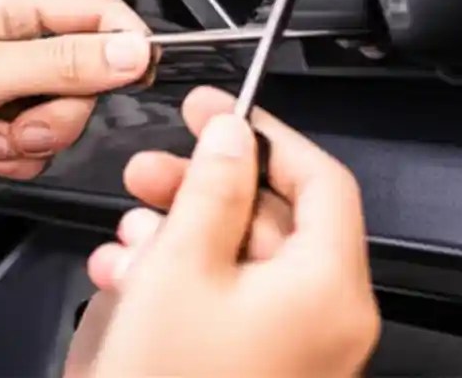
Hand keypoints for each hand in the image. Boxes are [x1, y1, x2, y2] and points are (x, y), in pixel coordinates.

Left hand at [0, 0, 152, 225]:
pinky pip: (41, 149)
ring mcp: (1, 94)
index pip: (92, 10)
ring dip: (35, 138)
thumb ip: (60, 64)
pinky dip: (18, 159)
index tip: (137, 73)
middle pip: (88, 73)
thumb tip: (128, 51)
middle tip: (22, 116)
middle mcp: (5, 48)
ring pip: (67, 116)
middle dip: (62, 106)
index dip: (123, 41)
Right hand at [70, 86, 379, 377]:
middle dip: (207, 187)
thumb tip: (230, 135)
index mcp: (329, 287)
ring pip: (246, 264)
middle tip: (155, 169)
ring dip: (185, 234)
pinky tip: (134, 277)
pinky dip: (186, 282)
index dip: (267, 134)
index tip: (219, 110)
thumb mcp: (182, 269)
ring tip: (132, 230)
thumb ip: (212, 188)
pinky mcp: (261, 372)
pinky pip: (233, 307)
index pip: (321, 179)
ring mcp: (296, 353)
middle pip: (276, 220)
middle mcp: (328, 321)